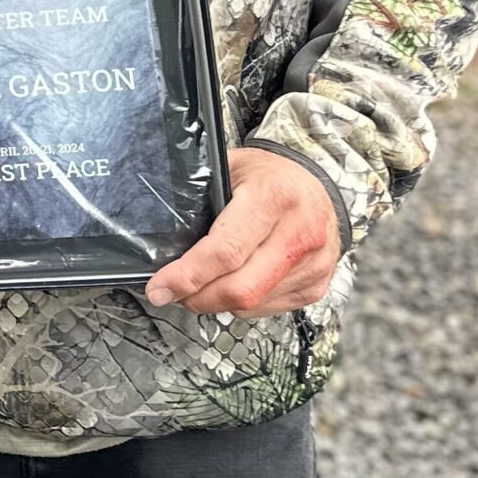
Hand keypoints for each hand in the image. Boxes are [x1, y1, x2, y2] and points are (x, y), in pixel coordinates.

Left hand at [146, 147, 340, 315]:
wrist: (315, 184)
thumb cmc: (267, 176)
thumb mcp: (228, 168)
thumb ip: (198, 199)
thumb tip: (159, 240)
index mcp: (274, 197)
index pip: (226, 251)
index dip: (188, 276)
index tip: (160, 288)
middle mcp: (301, 232)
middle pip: (241, 288)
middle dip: (197, 297)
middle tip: (172, 292)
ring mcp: (314, 263)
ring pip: (253, 304)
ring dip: (217, 302)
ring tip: (200, 285)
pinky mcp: (317, 284)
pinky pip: (268, 309)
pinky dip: (242, 304)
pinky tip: (231, 284)